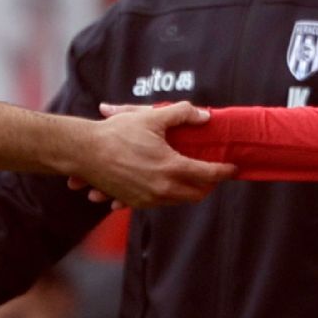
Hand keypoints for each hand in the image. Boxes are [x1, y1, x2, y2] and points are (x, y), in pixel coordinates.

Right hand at [69, 102, 233, 207]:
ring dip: (188, 190)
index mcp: (171, 168)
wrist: (84, 152)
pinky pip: (157, 203)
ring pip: (178, 200)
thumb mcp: (152, 118)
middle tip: (214, 173)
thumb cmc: (117, 133)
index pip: (208, 174)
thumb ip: (182, 114)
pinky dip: (165, 195)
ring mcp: (147, 199)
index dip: (225, 171)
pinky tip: (163, 183)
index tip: (234, 168)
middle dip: (209, 185)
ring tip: (191, 176)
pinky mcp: (133, 202)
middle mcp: (162, 189)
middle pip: (197, 194)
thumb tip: (204, 116)